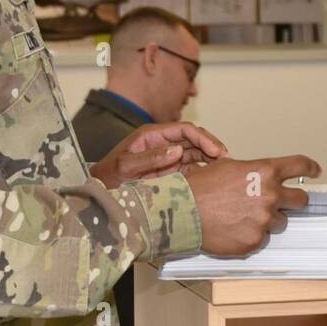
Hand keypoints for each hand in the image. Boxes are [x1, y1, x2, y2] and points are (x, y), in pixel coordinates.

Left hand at [90, 121, 228, 187]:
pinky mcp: (170, 171)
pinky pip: (192, 168)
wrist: (98, 195)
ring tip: (224, 169)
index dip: (203, 138)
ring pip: (196, 153)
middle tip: (227, 160)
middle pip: (194, 139)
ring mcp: (167, 157)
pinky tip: (213, 178)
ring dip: (211, 159)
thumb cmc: (107, 178)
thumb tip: (178, 150)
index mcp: (152, 136)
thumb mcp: (124, 167)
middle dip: (212, 146)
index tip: (216, 150)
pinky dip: (204, 171)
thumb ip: (149, 158)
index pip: (185, 130)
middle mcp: (162, 144)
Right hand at [186, 154, 321, 255]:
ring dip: (268, 220)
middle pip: (301, 200)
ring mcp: (264, 221)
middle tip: (279, 203)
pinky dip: (252, 235)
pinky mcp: (255, 241)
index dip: (310, 168)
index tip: (315, 171)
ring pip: (280, 222)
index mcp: (265, 172)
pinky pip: (263, 239)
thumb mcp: (227, 167)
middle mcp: (270, 196)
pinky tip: (234, 229)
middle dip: (293, 201)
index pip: (299, 166)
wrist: (182, 212)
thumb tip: (260, 176)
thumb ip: (252, 172)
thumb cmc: (200, 187)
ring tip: (243, 217)